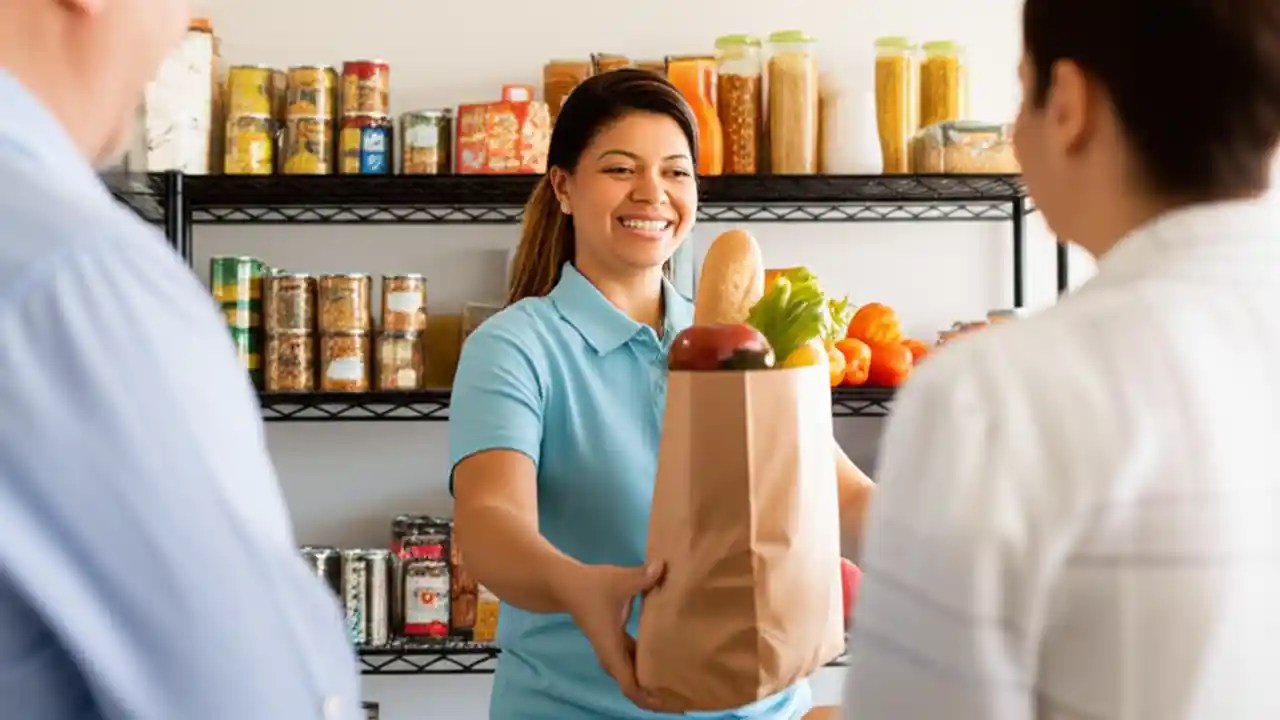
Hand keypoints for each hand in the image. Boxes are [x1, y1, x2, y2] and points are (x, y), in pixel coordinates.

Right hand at [560, 561, 672, 711]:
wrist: (565, 585)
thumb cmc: (591, 586)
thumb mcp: (619, 580)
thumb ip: (642, 576)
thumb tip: (663, 566)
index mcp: (612, 648)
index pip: (628, 684)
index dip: (645, 698)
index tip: (664, 702)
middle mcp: (611, 654)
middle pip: (630, 684)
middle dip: (650, 695)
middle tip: (676, 697)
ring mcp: (611, 648)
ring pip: (629, 673)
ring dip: (646, 680)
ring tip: (671, 683)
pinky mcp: (613, 640)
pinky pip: (630, 660)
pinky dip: (643, 665)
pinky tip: (660, 659)